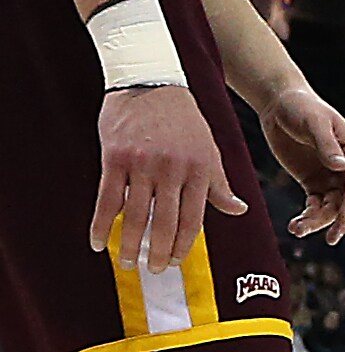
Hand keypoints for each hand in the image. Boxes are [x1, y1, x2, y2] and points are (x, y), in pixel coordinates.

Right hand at [91, 83, 243, 276]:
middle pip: (165, 222)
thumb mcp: (208, 148)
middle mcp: (173, 168)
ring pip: (136, 216)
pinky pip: (107, 200)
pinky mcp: (115, 158)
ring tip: (128, 263)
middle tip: (154, 270)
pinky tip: (98, 243)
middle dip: (159, 252)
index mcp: (199, 167)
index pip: (194, 217)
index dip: (184, 243)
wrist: (150, 81)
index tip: (175, 260)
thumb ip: (219, 183)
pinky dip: (101, 225)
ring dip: (130, 245)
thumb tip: (239, 210)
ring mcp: (143, 163)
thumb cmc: (183, 119)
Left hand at [261, 82, 344, 244]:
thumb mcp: (313, 123)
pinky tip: (296, 223)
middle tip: (330, 238)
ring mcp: (331, 175)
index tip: (341, 221)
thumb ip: (327, 145)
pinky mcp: (313, 181)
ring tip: (297, 229)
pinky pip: (316, 205)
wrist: (279, 104)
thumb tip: (342, 167)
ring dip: (319, 221)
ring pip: (332, 207)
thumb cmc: (300, 107)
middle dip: (341, 220)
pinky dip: (309, 217)